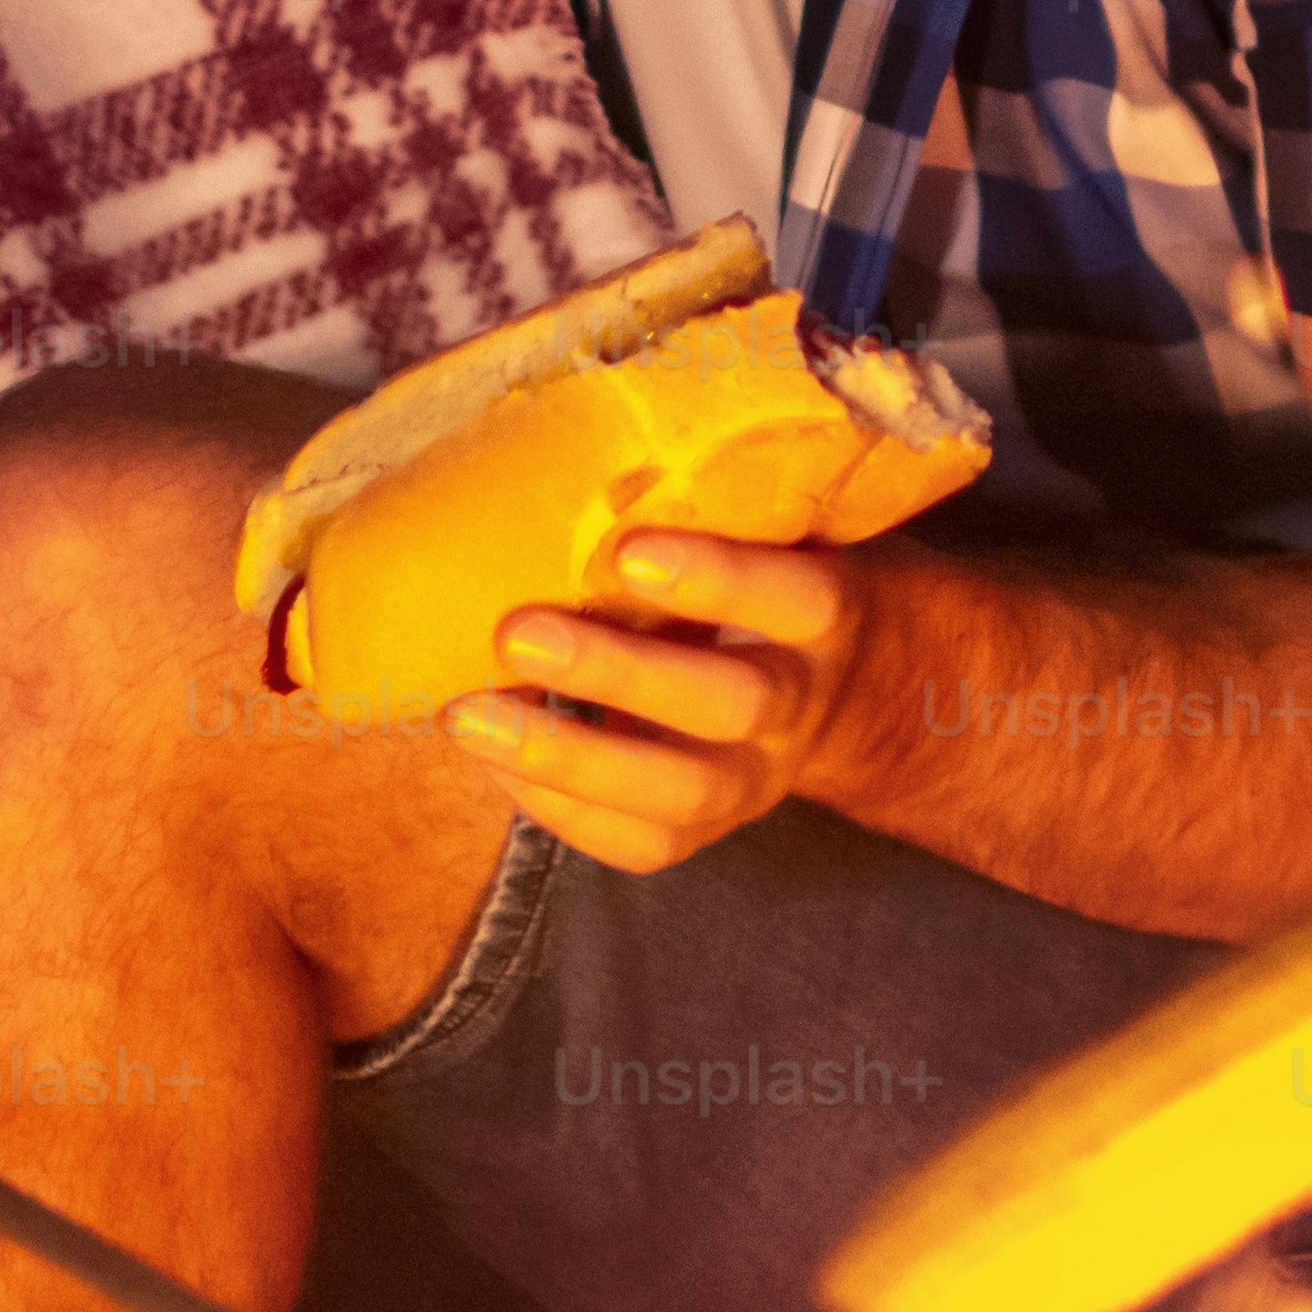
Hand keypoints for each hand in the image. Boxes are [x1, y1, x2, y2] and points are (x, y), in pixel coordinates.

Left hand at [448, 529, 870, 877]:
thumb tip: (567, 467)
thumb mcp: (770, 536)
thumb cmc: (766, 581)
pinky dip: (556, 807)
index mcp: (828, 615)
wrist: (842, 689)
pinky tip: (491, 760)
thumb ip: (705, 517)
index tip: (629, 549)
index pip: (795, 598)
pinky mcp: (710, 833)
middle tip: (517, 635)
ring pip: (679, 792)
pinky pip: (638, 843)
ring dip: (565, 757)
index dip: (719, 578)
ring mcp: (759, 781)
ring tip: (468, 718)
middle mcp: (800, 705)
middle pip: (730, 703)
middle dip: (616, 673)